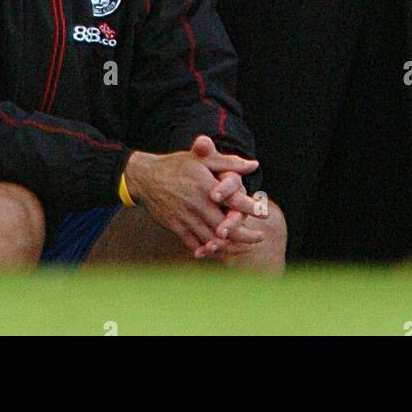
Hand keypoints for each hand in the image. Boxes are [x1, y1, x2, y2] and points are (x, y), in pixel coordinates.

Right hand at [123, 136, 263, 258]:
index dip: (251, 208)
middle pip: (226, 227)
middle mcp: (197, 204)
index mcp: (206, 185)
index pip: (234, 200)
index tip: (265, 213)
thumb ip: (229, 162)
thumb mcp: (202, 158)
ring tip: (245, 248)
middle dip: (245, 236)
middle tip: (259, 238)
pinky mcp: (176, 227)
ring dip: (230, 247)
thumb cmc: (177, 165)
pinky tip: (219, 252)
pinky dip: (208, 251)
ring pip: (212, 240)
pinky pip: (195, 244)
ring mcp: (186, 218)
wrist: (145, 177)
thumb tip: (254, 165)